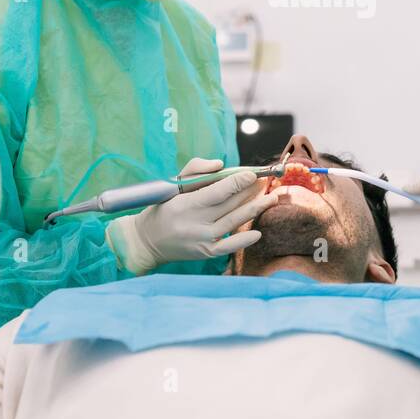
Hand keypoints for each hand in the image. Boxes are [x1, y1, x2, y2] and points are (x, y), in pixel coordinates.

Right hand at [107, 158, 276, 274]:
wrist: (147, 241)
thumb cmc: (163, 207)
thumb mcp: (172, 184)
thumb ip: (196, 169)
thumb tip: (221, 165)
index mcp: (186, 204)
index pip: (217, 191)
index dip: (238, 182)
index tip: (253, 174)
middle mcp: (196, 223)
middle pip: (231, 205)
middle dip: (251, 191)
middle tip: (266, 181)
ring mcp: (203, 239)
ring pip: (235, 222)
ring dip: (256, 209)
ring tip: (272, 197)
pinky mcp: (206, 253)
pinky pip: (229, 247)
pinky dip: (244, 240)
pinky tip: (258, 232)